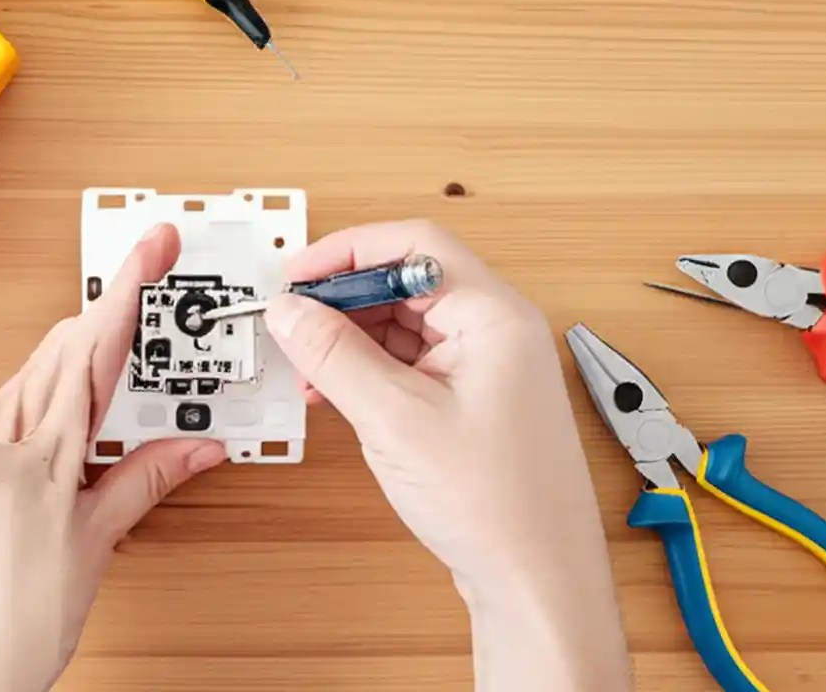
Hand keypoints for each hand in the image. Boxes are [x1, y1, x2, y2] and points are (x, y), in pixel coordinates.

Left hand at [0, 224, 226, 691]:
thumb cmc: (19, 618)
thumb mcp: (99, 542)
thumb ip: (147, 479)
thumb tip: (199, 446)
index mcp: (39, 455)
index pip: (94, 351)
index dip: (128, 290)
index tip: (150, 247)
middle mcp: (1, 439)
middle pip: (65, 347)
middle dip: (111, 306)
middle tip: (152, 275)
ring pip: (41, 368)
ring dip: (85, 340)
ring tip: (128, 325)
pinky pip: (18, 397)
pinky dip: (56, 377)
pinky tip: (75, 382)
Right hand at [264, 220, 630, 691]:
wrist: (535, 580)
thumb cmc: (496, 506)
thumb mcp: (395, 420)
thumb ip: (335, 356)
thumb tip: (290, 311)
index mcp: (494, 317)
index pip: (414, 246)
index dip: (348, 252)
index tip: (297, 278)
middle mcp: (496, 331)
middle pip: (406, 281)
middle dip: (342, 299)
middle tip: (291, 324)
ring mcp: (485, 367)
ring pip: (404, 323)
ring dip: (349, 339)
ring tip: (305, 368)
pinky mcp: (471, 400)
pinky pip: (410, 362)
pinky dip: (367, 370)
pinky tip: (332, 392)